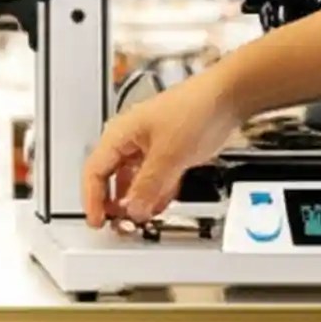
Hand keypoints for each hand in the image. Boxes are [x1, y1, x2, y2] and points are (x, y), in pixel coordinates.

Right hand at [82, 72, 241, 228]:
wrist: (227, 97)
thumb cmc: (195, 109)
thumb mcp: (168, 155)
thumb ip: (148, 185)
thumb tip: (132, 209)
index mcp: (120, 135)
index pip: (95, 172)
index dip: (93, 199)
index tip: (98, 222)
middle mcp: (130, 140)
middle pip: (111, 177)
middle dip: (114, 203)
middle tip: (119, 224)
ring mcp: (149, 146)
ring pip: (133, 180)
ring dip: (135, 201)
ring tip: (139, 219)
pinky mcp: (168, 151)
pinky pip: (153, 178)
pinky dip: (154, 194)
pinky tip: (159, 206)